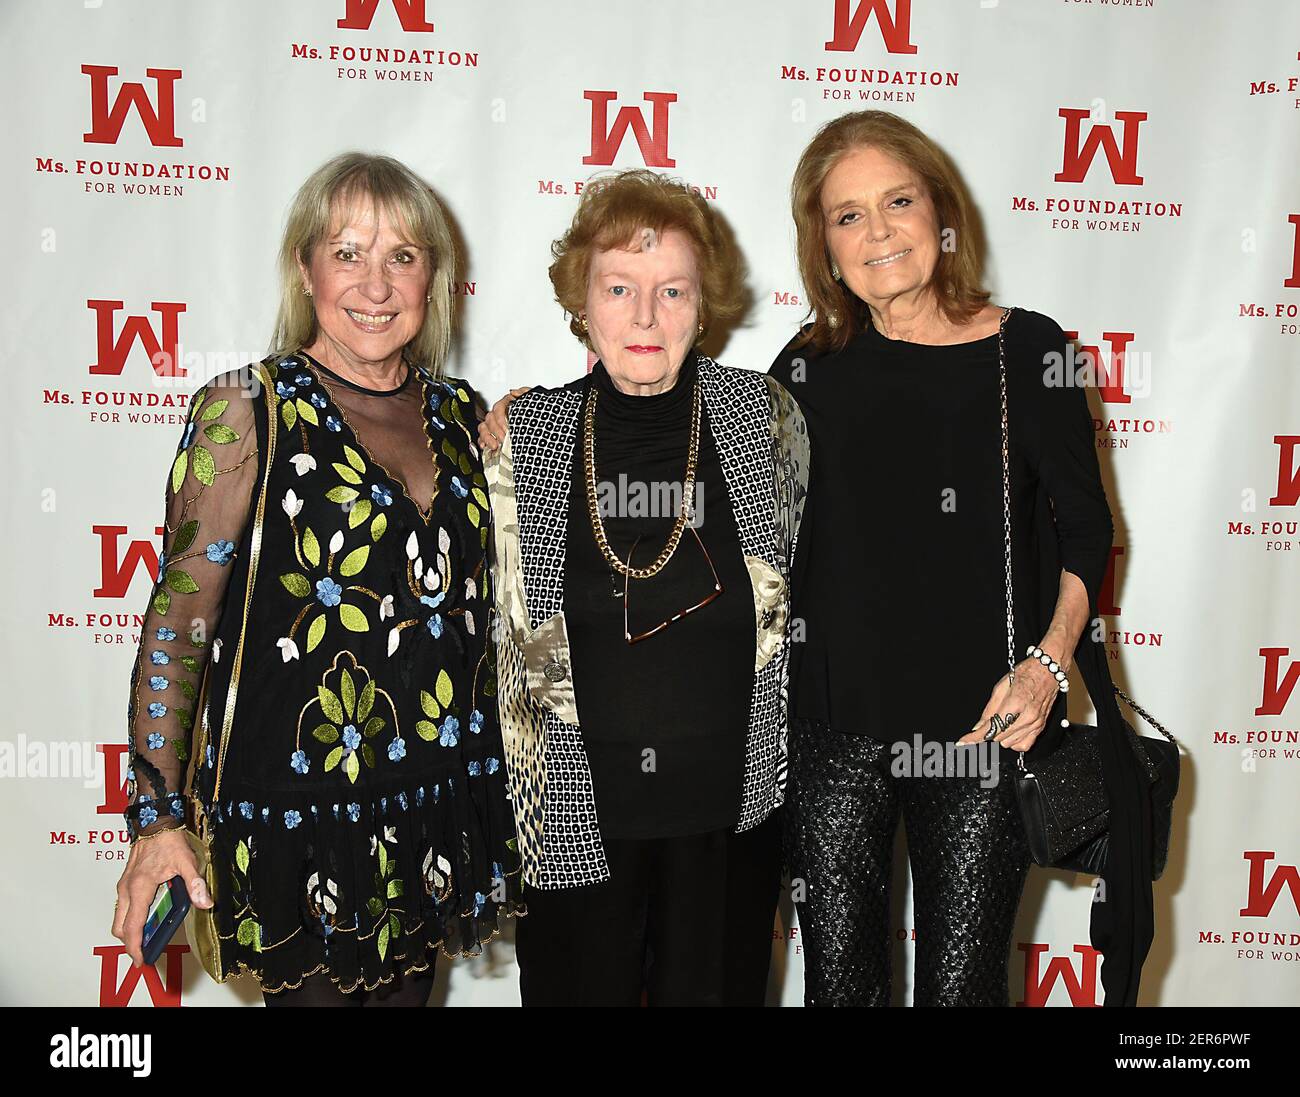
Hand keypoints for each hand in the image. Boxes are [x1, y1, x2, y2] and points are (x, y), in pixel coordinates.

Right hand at [112, 827, 210, 966]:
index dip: (135, 946)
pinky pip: (123, 908)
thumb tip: (206, 904)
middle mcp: (126, 890)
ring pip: (119, 918)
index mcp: (139, 888)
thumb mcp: (187, 861)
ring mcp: (123, 886)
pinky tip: (146, 920)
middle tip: (145, 953)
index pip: (132, 926)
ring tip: (147, 940)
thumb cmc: (169, 841)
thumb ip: (195, 883)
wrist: (154, 823)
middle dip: (129, 943)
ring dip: (129, 932)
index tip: (140, 960)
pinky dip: (129, 920)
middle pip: (119, 927)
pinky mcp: (125, 883)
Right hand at [477, 387, 530, 451]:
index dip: (500, 419)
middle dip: (496, 431)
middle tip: (503, 439)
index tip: (507, 429)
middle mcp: (499, 413)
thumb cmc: (534, 410)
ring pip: (484, 427)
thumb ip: (525, 393)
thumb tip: (514, 392)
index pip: (498, 408)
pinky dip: (483, 441)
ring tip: (494, 446)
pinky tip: (485, 446)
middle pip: (490, 419)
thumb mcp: (533, 399)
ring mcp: (494, 423)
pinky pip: (483, 436)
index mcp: (507, 403)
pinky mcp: (492, 433)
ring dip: (487, 437)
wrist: (540, 425)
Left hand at [957, 658, 1059, 751]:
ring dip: (1001, 736)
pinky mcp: (1041, 727)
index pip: (992, 727)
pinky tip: (1011, 732)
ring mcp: (1036, 723)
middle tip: (989, 722)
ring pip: (1010, 743)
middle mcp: (1027, 716)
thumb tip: (978, 726)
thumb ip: (989, 710)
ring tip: (1003, 722)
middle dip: (989, 732)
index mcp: (1015, 703)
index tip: (964, 741)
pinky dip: (1014, 742)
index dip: (975, 736)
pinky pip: (1024, 745)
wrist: (1047, 671)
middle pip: (999, 737)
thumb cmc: (1025, 674)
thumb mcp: (1001, 686)